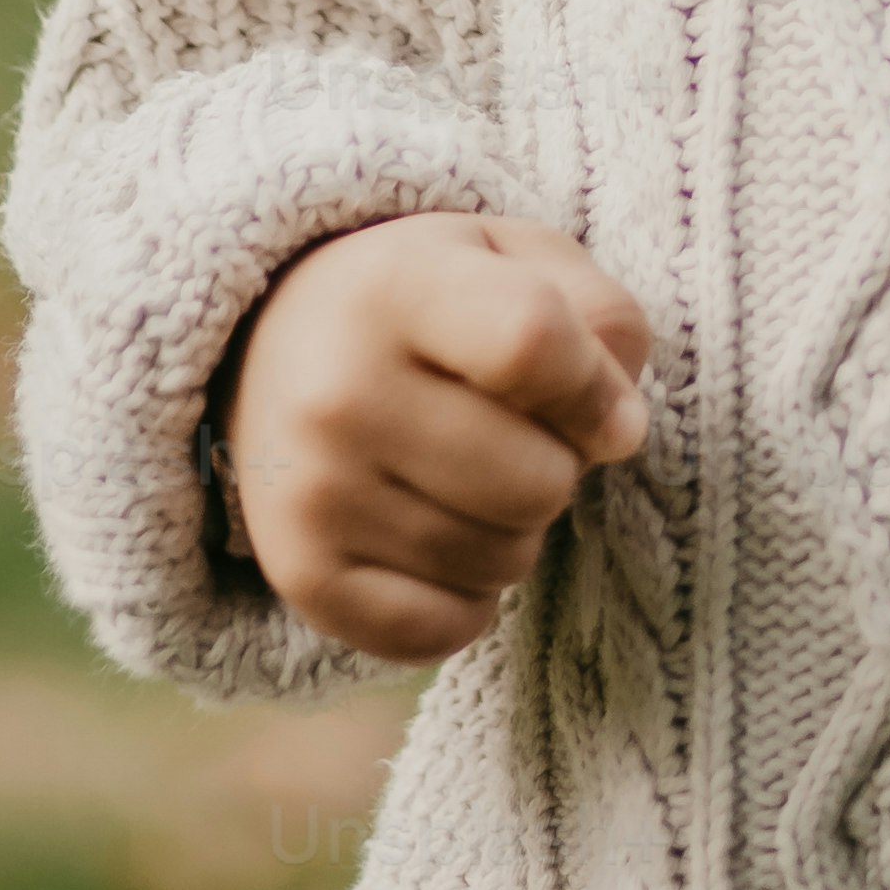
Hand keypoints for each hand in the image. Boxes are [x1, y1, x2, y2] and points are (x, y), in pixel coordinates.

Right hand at [217, 207, 654, 664]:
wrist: (270, 353)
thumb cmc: (425, 306)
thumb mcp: (514, 259)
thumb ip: (598, 313)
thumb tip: (619, 427)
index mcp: (394, 289)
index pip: (533, 344)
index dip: (598, 390)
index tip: (607, 410)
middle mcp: (337, 393)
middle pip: (536, 481)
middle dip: (558, 469)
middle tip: (517, 440)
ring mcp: (313, 493)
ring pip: (501, 561)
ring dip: (516, 534)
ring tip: (471, 483)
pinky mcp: (301, 576)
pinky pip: (444, 630)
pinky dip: (467, 601)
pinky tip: (439, 542)